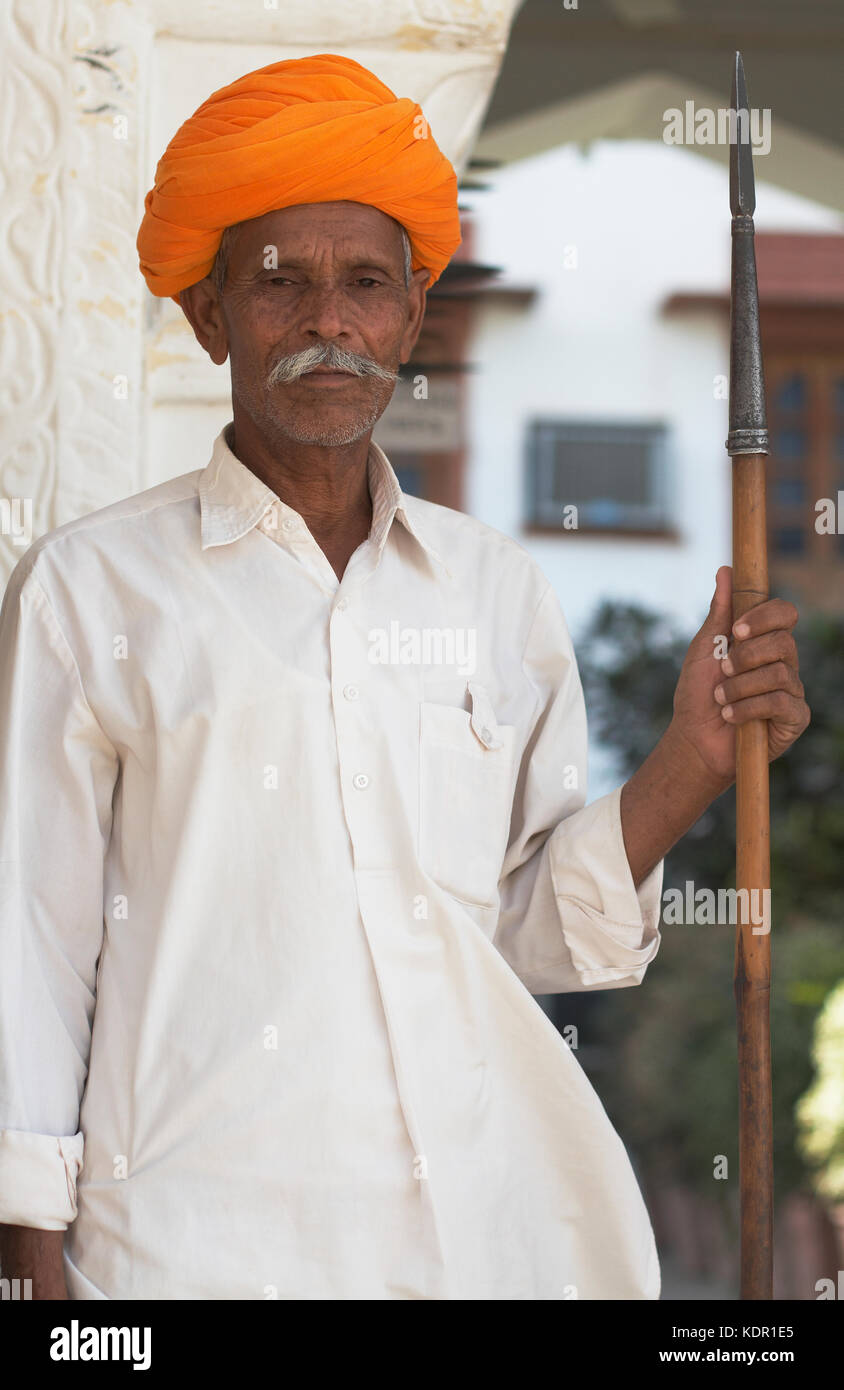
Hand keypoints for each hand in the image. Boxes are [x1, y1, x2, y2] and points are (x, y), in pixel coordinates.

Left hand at [669, 564, 809, 785]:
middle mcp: (783, 663)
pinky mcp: (794, 718)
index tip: (736, 630)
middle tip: (723, 670)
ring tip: (721, 699)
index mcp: (764, 642)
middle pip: (785, 641)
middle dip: (747, 656)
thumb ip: (718, 611)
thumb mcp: (703, 649)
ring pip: (780, 673)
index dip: (765, 617)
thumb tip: (726, 570)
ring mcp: (792, 691)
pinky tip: (731, 716)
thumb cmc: (698, 694)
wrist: (694, 740)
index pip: (784, 614)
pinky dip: (749, 708)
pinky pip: (780, 702)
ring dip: (740, 687)